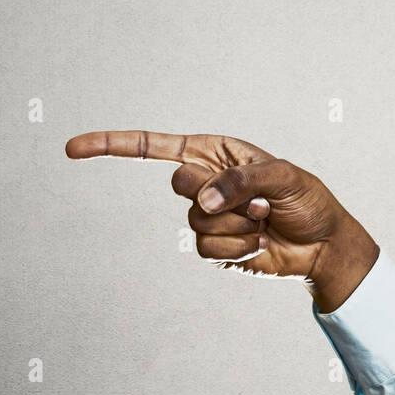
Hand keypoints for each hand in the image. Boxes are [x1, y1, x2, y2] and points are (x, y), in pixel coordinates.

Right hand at [64, 130, 378, 310]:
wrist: (322, 243)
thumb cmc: (307, 199)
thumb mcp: (283, 177)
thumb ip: (240, 181)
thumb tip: (199, 202)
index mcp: (215, 153)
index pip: (154, 147)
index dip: (112, 145)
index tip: (72, 148)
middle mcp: (205, 182)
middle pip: (179, 185)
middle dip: (217, 193)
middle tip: (254, 199)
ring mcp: (207, 216)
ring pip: (195, 222)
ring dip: (236, 225)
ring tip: (263, 219)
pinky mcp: (214, 248)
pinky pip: (208, 250)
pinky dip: (238, 248)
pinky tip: (260, 242)